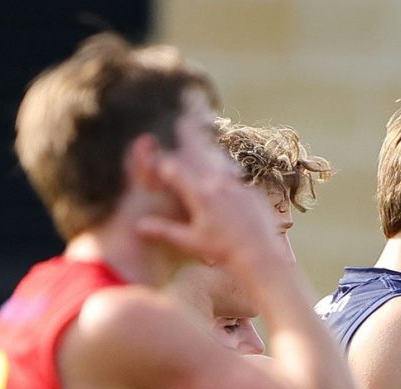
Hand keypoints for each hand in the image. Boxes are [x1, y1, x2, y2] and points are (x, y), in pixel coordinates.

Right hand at [134, 147, 279, 270]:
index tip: (156, 152)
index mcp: (200, 194)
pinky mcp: (253, 191)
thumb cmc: (224, 252)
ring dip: (209, 150)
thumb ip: (164, 230)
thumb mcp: (191, 242)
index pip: (174, 169)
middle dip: (188, 135)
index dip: (162, 160)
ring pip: (219, 161)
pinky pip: (236, 176)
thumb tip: (138, 226)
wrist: (262, 255)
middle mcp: (218, 184)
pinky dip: (227, 170)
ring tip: (203, 136)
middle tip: (181, 120)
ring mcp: (238, 185)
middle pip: (198, 153)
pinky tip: (225, 168)